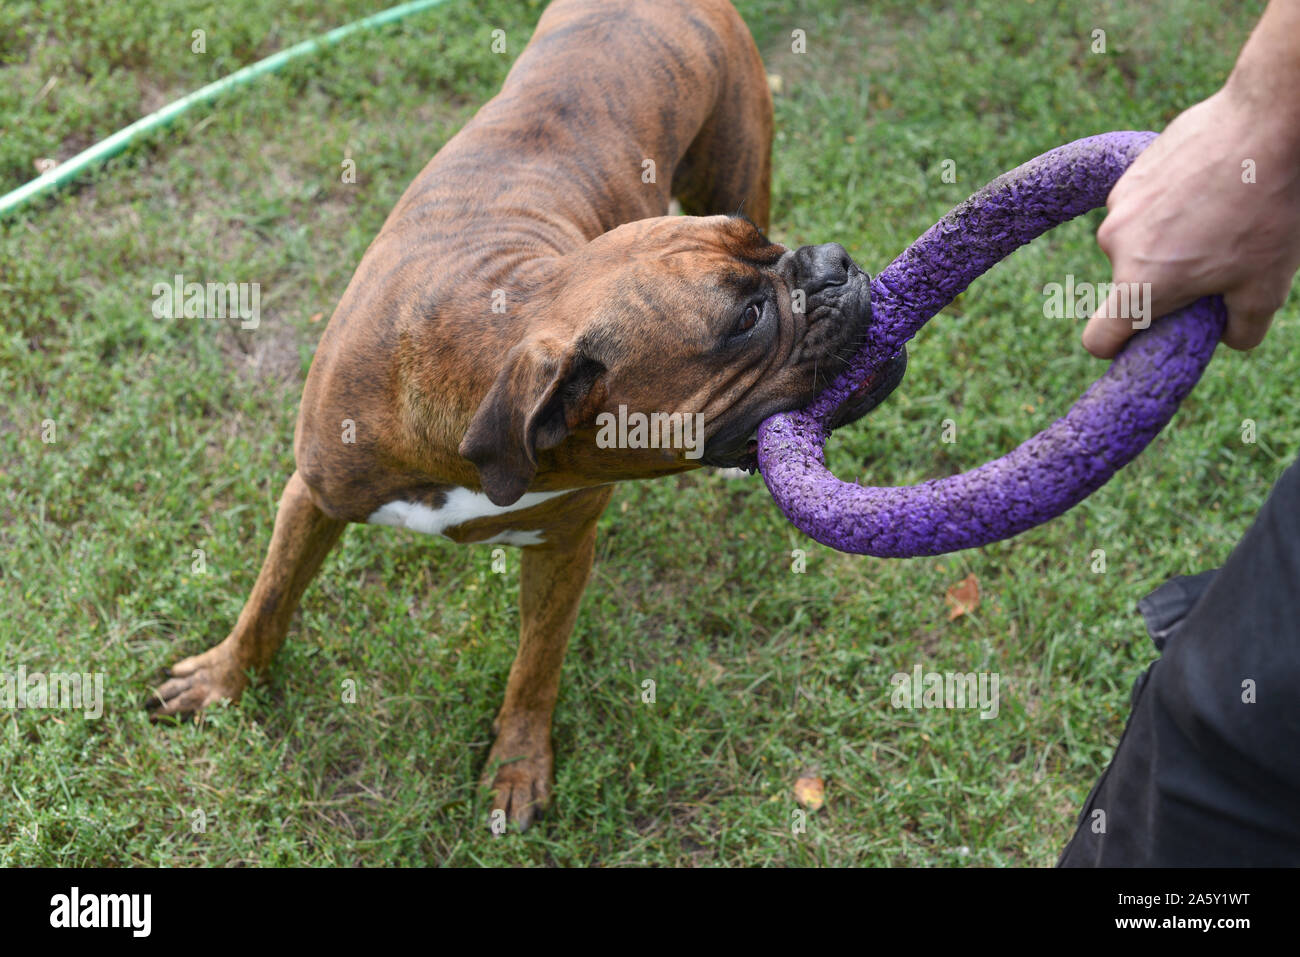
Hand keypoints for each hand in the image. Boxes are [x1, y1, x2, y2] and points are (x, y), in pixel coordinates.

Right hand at [1082, 87, 1299, 356]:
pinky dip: (1167, 206)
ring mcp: (1118, 208)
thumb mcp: (1268, 284)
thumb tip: (1227, 337)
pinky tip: (1207, 185)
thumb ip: (1242, 328)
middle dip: (1164, 281)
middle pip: (1131, 284)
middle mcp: (1116, 248)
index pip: (1099, 339)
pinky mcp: (1128, 175)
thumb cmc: (1267, 208)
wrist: (1266, 122)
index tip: (1137, 338)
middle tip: (1215, 258)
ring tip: (1216, 213)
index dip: (1115, 347)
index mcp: (1143, 286)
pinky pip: (1141, 208)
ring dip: (1166, 240)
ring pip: (1137, 243)